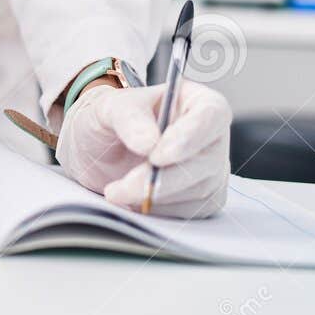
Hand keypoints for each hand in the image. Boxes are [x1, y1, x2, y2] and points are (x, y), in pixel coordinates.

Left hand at [55, 80, 230, 218]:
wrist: (101, 147)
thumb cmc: (115, 119)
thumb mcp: (112, 107)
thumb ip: (129, 119)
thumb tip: (148, 143)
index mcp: (199, 102)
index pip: (211, 116)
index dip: (187, 138)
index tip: (156, 156)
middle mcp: (212, 137)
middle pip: (206, 161)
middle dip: (163, 178)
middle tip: (124, 185)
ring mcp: (211, 170)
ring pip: (197, 192)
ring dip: (154, 196)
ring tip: (117, 190)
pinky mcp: (204, 199)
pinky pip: (188, 212)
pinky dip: (157, 210)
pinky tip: (133, 200)